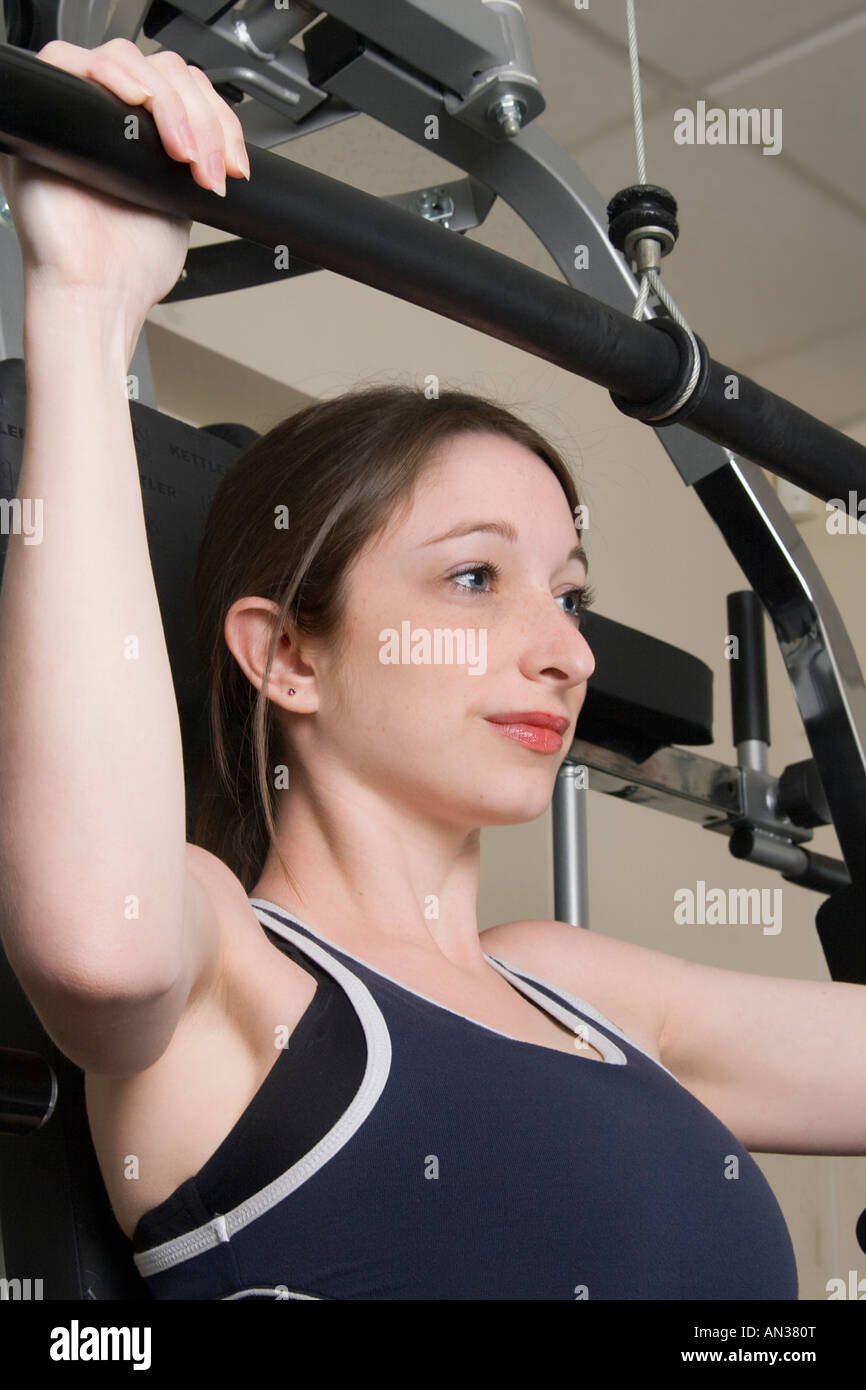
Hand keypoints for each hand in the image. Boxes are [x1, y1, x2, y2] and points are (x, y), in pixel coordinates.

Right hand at [0, 38, 248, 319]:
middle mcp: (108, 119)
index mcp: (142, 137)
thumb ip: (194, 159)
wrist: (99, 293)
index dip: (218, 117)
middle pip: (164, 70)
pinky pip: (70, 60)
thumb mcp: (181, 202)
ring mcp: (76, 112)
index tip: (235, 163)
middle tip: (209, 167)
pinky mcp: (46, 111)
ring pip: (129, 58)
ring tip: (184, 157)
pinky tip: (141, 107)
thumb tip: (225, 139)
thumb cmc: (131, 264)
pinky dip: (116, 76)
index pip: (184, 88)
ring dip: (171, 103)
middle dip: (203, 117)